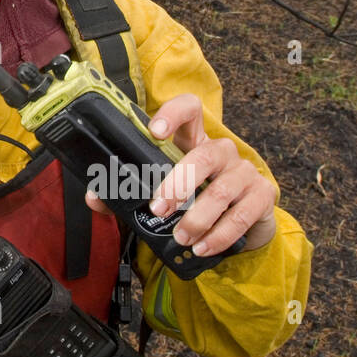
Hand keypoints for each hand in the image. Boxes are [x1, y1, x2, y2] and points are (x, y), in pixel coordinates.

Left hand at [83, 93, 276, 254]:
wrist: (242, 220)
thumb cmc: (194, 198)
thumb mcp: (163, 191)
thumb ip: (127, 192)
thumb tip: (94, 197)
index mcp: (193, 141)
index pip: (190, 108)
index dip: (173, 113)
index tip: (155, 131)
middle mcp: (220, 150)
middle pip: (203, 154)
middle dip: (178, 183)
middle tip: (159, 208)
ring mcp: (243, 171)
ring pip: (222, 189)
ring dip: (198, 217)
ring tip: (180, 237)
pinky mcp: (262, 195)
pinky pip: (242, 214)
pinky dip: (219, 235)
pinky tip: (202, 247)